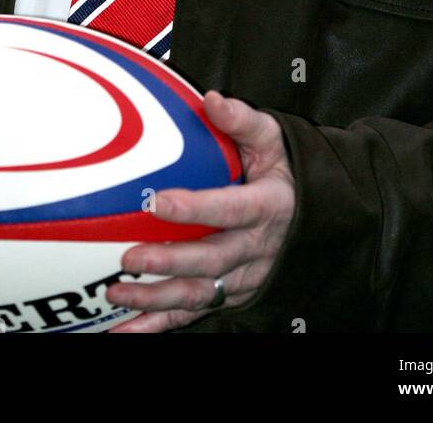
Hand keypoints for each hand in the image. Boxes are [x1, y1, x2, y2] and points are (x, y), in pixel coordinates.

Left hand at [107, 90, 294, 332]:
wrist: (317, 215)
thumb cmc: (285, 169)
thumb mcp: (274, 139)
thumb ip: (243, 120)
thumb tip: (212, 99)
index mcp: (267, 206)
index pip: (230, 208)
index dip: (195, 208)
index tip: (157, 202)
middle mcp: (256, 248)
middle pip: (211, 260)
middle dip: (169, 262)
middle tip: (129, 257)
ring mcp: (243, 277)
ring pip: (200, 294)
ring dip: (156, 299)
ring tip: (115, 292)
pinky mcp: (231, 295)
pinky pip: (194, 313)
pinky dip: (159, 326)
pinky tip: (125, 331)